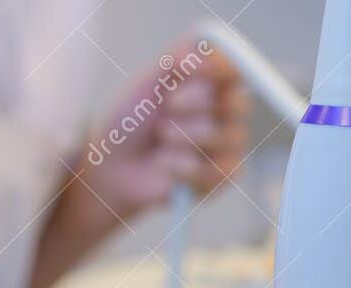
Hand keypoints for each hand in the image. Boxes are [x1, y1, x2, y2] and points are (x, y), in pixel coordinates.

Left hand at [79, 39, 249, 218]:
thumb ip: (173, 62)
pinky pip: (221, 170)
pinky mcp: (223, 176)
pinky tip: (166, 164)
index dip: (216, 68)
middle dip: (196, 103)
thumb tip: (196, 48)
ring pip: (228, 137)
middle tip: (169, 105)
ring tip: (161, 138)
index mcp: (209, 83)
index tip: (183, 68)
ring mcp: (227, 145)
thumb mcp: (145, 83)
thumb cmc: (129, 120)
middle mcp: (225, 112)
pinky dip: (186, 167)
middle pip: (237, 103)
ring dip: (186, 136)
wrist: (113, 163)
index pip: (233, 70)